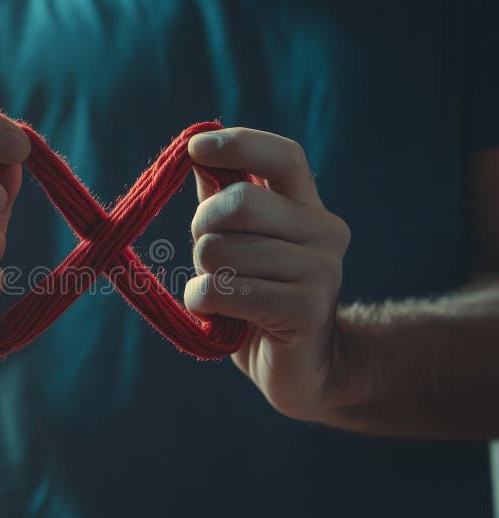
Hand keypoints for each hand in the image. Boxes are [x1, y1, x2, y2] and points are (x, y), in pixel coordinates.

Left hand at [185, 128, 350, 421]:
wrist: (301, 371)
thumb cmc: (257, 302)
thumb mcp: (237, 247)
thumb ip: (223, 204)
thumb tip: (200, 157)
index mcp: (308, 208)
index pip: (282, 157)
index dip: (238, 144)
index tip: (195, 148)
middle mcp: (325, 231)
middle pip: (240, 203)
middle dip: (202, 228)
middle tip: (204, 256)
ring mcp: (323, 270)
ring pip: (223, 251)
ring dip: (203, 275)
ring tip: (218, 294)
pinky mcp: (309, 309)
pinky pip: (227, 291)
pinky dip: (203, 302)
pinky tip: (214, 314)